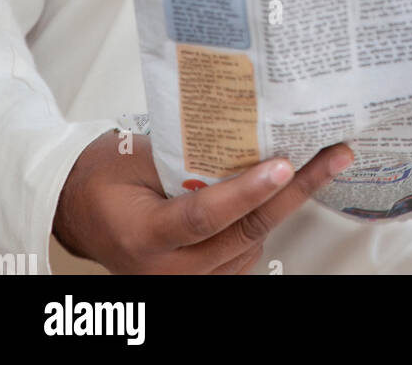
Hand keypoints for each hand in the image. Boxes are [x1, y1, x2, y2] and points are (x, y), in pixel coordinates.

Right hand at [52, 130, 352, 274]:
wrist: (80, 211)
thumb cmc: (105, 179)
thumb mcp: (136, 158)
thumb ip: (185, 155)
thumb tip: (244, 131)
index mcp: (144, 236)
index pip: (203, 217)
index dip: (246, 192)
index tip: (282, 165)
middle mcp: (168, 270)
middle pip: (242, 233)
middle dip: (294, 193)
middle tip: (331, 158)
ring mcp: (188, 280)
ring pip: (251, 244)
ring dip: (288, 204)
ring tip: (322, 163)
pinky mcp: (203, 276)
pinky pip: (244, 251)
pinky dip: (267, 217)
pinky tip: (288, 187)